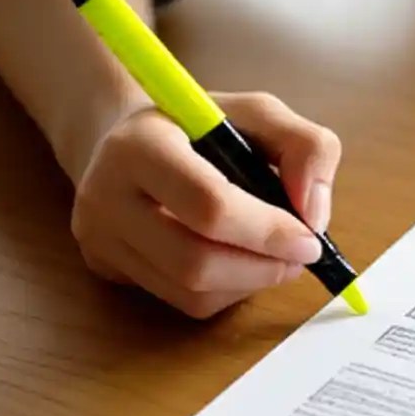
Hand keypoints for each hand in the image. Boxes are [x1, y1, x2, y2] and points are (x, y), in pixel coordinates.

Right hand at [70, 92, 340, 317]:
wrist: (126, 139)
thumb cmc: (201, 127)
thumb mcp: (260, 113)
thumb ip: (306, 147)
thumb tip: (314, 214)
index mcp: (140, 145)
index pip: (208, 205)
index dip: (269, 231)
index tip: (310, 239)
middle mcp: (106, 195)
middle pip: (196, 262)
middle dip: (264, 267)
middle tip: (302, 256)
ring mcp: (100, 238)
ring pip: (192, 293)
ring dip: (251, 283)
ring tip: (277, 257)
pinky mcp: (108, 269)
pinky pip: (183, 302)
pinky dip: (229, 292)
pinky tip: (242, 263)